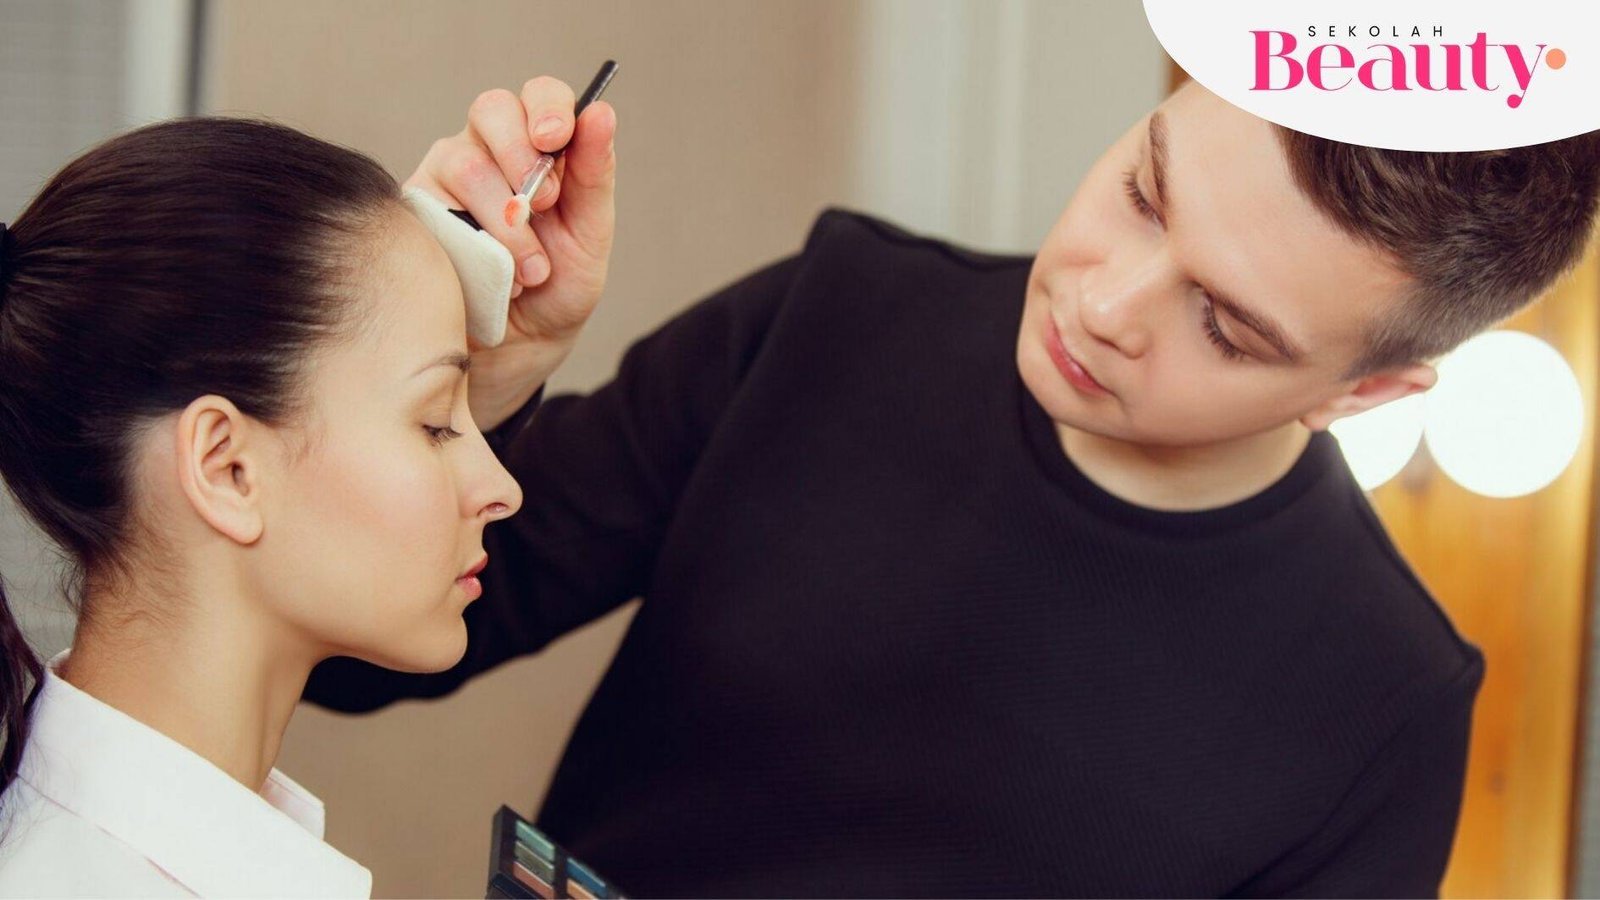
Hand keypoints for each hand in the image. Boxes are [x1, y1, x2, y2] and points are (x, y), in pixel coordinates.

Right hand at [406, 76, 617, 428]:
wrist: (517, 347)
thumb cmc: (557, 286)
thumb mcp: (590, 236)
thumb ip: (594, 175)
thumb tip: (601, 112)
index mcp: (539, 147)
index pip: (540, 97)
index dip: (547, 107)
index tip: (556, 138)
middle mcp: (489, 151)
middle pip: (492, 109)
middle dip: (522, 153)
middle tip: (543, 203)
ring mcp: (446, 179)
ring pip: (464, 162)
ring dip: (506, 218)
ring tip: (531, 269)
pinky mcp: (416, 213)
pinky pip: (433, 207)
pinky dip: (473, 246)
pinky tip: (495, 277)